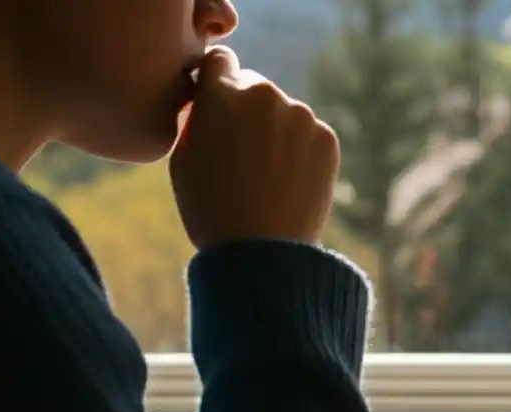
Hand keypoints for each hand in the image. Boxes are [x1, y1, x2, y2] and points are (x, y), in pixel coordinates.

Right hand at [170, 46, 339, 248]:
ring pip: (284, 113)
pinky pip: (308, 135)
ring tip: (266, 177)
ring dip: (276, 131)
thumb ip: (197, 118)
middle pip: (254, 87)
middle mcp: (264, 95)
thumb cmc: (211, 211)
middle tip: (241, 154)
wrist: (263, 252)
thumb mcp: (183, 160)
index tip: (218, 101)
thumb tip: (210, 101)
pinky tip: (287, 182)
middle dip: (247, 110)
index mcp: (220, 95)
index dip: (217, 81)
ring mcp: (300, 115)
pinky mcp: (327, 138)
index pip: (220, 60)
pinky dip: (300, 151)